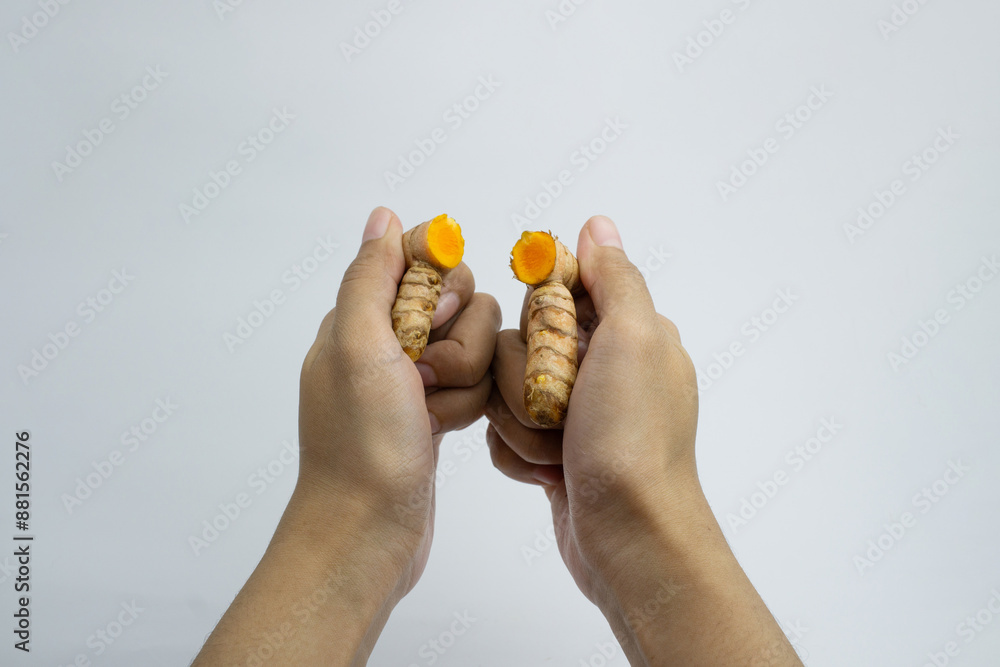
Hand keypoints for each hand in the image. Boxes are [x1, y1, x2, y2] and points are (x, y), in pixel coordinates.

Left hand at [194, 207, 499, 665]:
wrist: (369, 530)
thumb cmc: (362, 443)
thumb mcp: (359, 345)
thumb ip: (372, 275)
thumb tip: (384, 215)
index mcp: (359, 317)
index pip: (422, 260)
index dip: (444, 283)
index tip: (437, 317)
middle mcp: (384, 342)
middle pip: (461, 302)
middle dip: (460, 340)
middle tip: (425, 376)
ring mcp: (411, 380)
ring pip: (477, 344)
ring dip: (465, 380)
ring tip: (432, 412)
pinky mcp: (434, 412)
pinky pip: (476, 384)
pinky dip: (467, 405)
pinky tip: (443, 430)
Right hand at [487, 216, 799, 665]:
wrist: (627, 538)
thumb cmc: (633, 441)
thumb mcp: (633, 338)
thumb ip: (614, 276)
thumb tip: (596, 224)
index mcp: (631, 334)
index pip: (559, 293)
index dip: (541, 316)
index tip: (545, 342)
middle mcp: (605, 370)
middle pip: (522, 341)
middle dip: (525, 379)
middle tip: (560, 407)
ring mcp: (579, 414)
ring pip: (505, 389)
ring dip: (520, 422)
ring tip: (557, 449)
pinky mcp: (555, 452)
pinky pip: (505, 432)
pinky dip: (518, 454)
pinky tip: (548, 473)